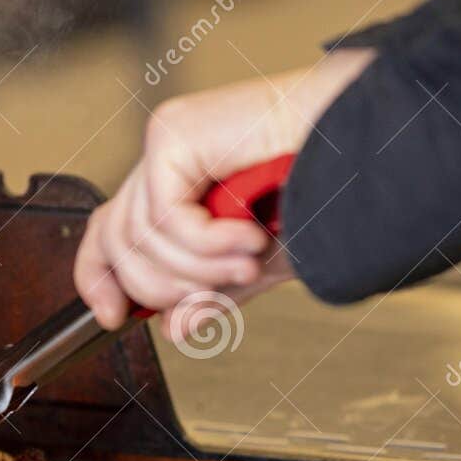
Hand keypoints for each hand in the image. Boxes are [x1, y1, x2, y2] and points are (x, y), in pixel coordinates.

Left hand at [74, 50, 374, 341]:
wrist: (360, 146)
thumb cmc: (324, 191)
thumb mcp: (258, 266)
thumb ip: (211, 295)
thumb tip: (173, 328)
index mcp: (179, 184)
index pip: (110, 233)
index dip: (100, 279)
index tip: (113, 319)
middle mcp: (166, 160)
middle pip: (118, 241)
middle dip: (162, 287)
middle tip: (215, 296)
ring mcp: (167, 141)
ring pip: (141, 236)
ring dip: (197, 270)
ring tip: (248, 266)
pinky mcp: (174, 132)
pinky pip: (165, 215)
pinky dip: (208, 243)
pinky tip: (249, 237)